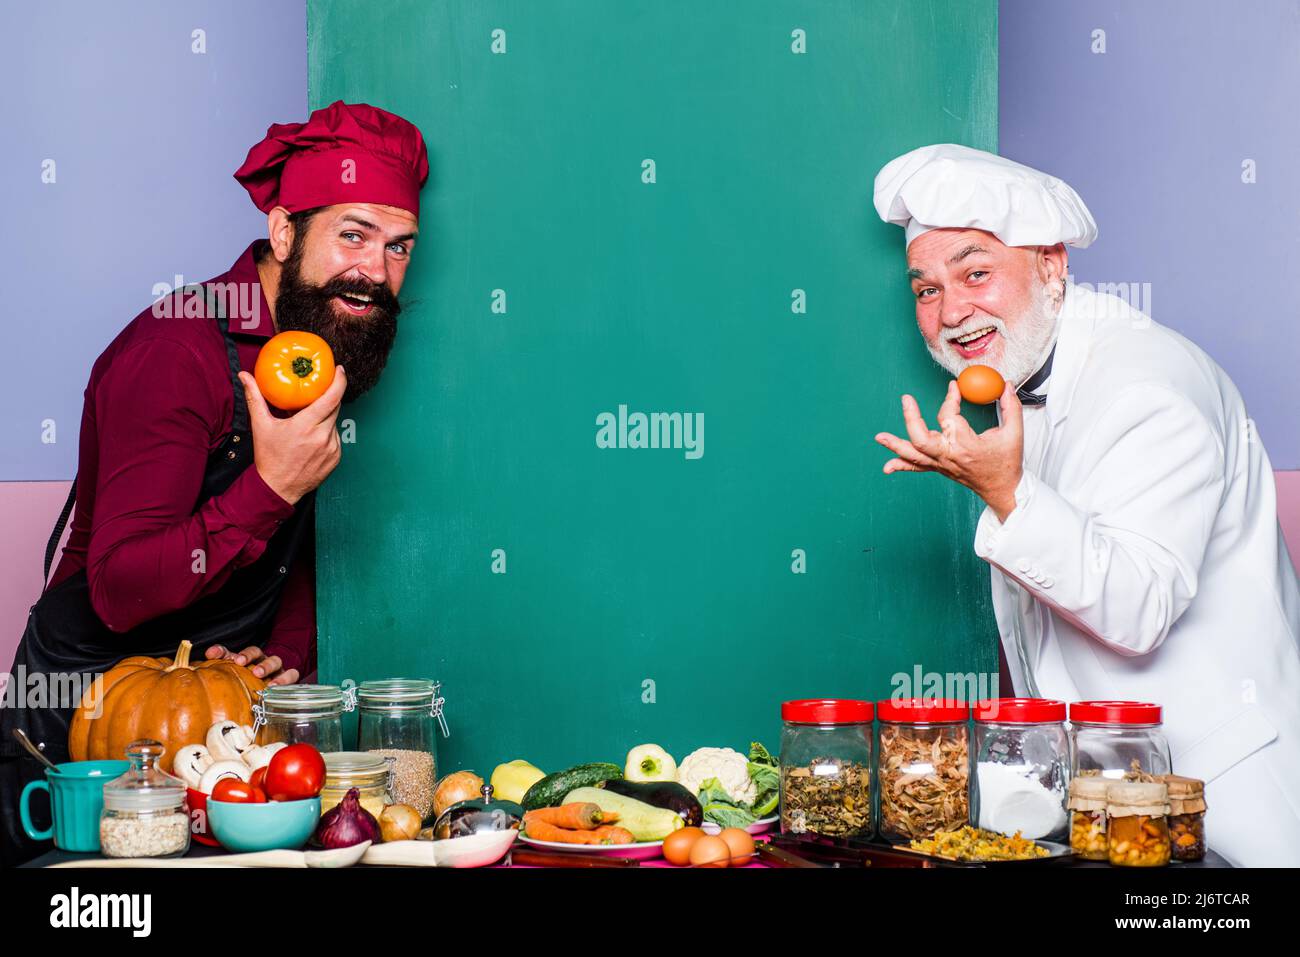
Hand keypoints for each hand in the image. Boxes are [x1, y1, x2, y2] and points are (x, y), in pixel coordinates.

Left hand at [205, 644, 299, 685]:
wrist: (274, 697)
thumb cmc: (249, 691)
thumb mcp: (231, 684)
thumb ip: (217, 677)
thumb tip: (196, 669)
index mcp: (243, 661)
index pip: (230, 652)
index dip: (221, 651)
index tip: (211, 654)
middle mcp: (260, 661)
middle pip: (256, 651)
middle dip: (247, 655)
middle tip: (239, 661)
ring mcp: (276, 669)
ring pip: (275, 660)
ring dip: (266, 665)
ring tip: (258, 673)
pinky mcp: (288, 678)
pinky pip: (292, 674)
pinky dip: (285, 679)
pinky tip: (275, 687)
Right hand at [239, 366, 346, 505]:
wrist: (277, 488)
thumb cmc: (269, 457)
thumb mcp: (260, 425)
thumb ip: (254, 397)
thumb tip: (244, 376)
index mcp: (306, 426)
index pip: (331, 398)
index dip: (339, 381)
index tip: (339, 370)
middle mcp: (322, 436)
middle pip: (334, 407)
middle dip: (328, 398)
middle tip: (317, 393)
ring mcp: (332, 448)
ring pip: (334, 423)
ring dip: (324, 418)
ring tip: (308, 422)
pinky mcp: (336, 458)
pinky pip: (335, 438)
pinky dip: (326, 433)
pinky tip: (312, 438)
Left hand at [874, 379, 1023, 521]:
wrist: (1002, 490)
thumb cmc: (1007, 463)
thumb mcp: (1014, 433)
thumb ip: (1010, 407)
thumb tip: (1006, 385)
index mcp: (966, 445)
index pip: (949, 417)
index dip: (950, 399)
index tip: (953, 387)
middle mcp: (949, 456)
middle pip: (921, 438)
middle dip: (911, 418)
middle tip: (906, 400)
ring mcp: (941, 464)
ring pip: (913, 455)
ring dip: (895, 446)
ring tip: (879, 437)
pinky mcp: (939, 469)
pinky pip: (916, 467)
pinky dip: (901, 465)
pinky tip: (887, 466)